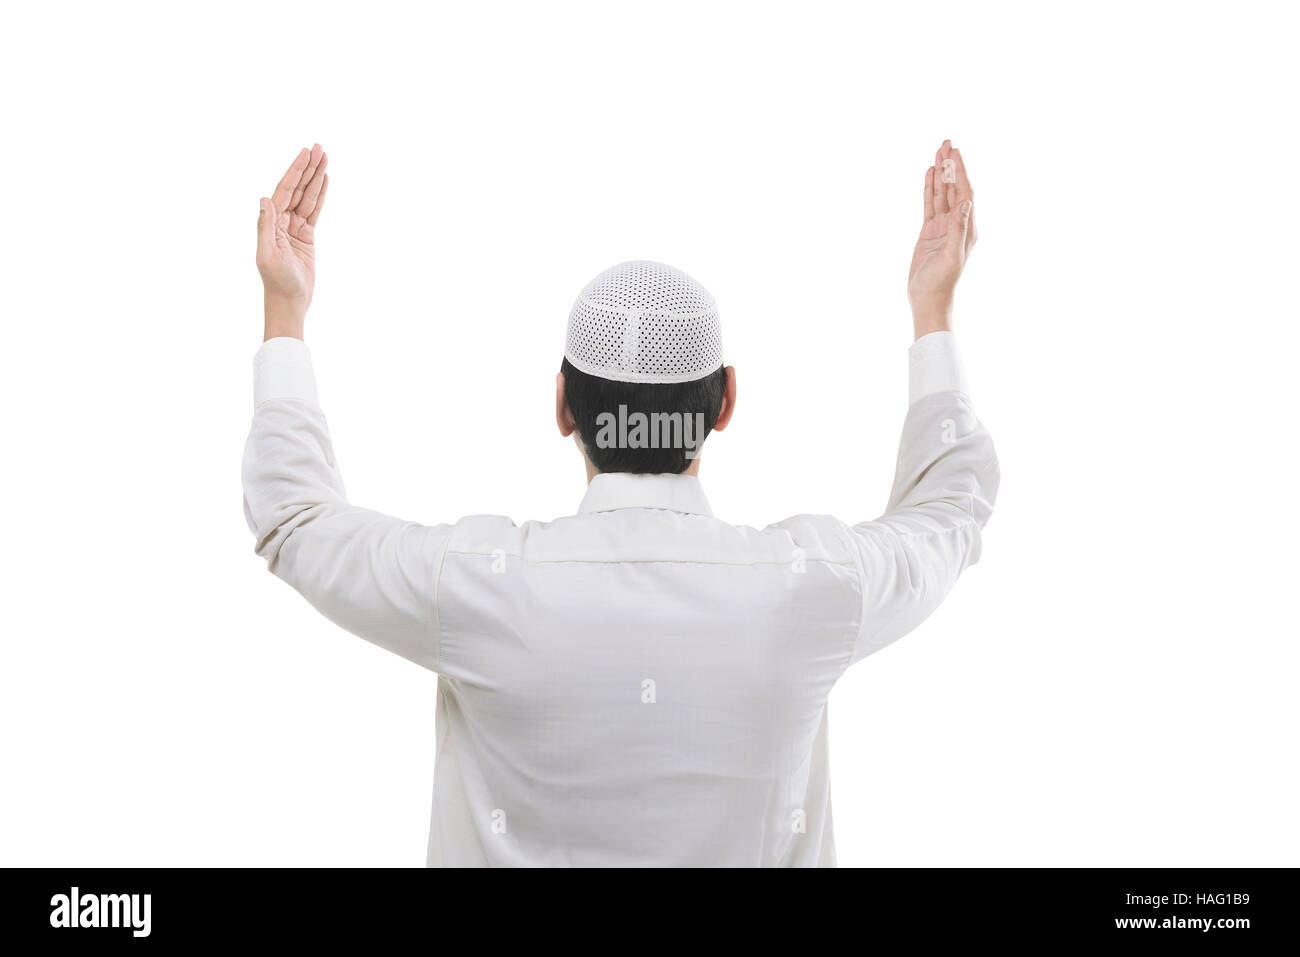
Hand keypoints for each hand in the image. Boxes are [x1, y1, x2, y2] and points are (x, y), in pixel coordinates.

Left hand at [257, 144, 327, 337]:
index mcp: (271, 221)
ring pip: (307, 196)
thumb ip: (265, 227)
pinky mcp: (306, 235)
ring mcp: (294, 227)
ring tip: (325, 158)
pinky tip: (325, 181)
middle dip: (307, 167)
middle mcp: (281, 220)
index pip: (285, 189)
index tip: (306, 153)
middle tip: (319, 147)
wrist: (290, 301)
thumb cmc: (277, 281)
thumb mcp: (268, 255)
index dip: (296, 170)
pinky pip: (314, 210)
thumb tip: (264, 200)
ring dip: (316, 177)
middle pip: (297, 188)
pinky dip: (320, 195)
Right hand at [907, 139, 975, 336]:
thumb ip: (958, 229)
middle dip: (951, 165)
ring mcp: (942, 226)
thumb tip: (966, 203)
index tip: (955, 154)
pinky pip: (929, 204)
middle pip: (954, 187)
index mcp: (967, 227)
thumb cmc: (942, 282)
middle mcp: (957, 223)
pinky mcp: (929, 231)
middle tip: (946, 143)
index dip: (961, 172)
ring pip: (941, 193)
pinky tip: (929, 173)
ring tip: (938, 152)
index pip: (965, 193)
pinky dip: (929, 188)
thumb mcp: (951, 256)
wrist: (928, 299)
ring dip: (940, 173)